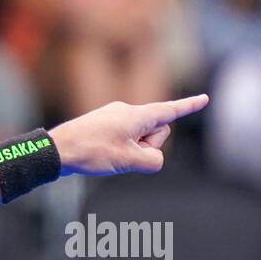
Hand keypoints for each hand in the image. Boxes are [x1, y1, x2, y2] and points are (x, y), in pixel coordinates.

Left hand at [49, 94, 208, 176]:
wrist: (55, 150)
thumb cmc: (91, 152)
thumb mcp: (128, 161)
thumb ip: (152, 161)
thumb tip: (152, 159)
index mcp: (138, 115)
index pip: (170, 111)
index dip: (189, 106)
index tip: (204, 98)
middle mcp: (127, 111)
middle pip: (154, 130)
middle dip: (148, 146)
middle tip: (122, 154)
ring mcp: (113, 118)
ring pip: (137, 137)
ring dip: (131, 150)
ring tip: (106, 155)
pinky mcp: (102, 126)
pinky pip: (121, 139)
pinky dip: (119, 150)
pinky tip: (100, 155)